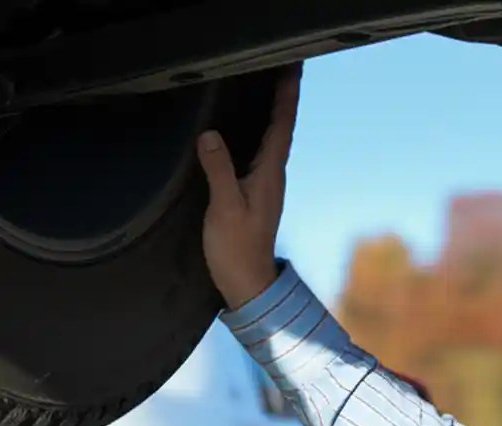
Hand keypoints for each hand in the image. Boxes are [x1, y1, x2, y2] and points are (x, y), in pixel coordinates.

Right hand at [196, 63, 302, 309]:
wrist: (247, 282)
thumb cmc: (237, 248)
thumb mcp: (224, 208)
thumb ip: (218, 171)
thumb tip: (210, 135)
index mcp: (269, 175)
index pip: (280, 128)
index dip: (285, 98)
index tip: (291, 71)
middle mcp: (272, 176)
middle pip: (280, 129)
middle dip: (282, 98)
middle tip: (284, 68)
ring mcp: (265, 184)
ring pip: (271, 140)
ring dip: (273, 114)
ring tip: (272, 88)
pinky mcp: (254, 192)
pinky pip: (259, 153)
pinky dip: (260, 133)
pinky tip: (250, 129)